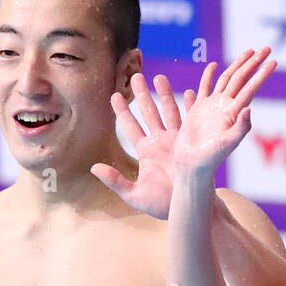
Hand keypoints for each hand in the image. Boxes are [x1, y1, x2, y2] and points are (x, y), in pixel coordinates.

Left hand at [90, 70, 196, 218]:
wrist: (188, 210)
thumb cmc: (162, 205)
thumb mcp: (134, 194)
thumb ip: (115, 181)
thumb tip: (94, 168)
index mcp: (145, 151)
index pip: (131, 126)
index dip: (123, 111)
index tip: (114, 95)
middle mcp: (160, 142)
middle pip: (149, 112)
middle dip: (142, 94)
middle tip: (136, 75)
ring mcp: (176, 141)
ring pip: (169, 111)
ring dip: (164, 94)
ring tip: (159, 76)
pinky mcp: (192, 144)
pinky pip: (190, 121)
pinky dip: (189, 107)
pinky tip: (188, 92)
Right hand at [172, 47, 276, 176]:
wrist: (193, 165)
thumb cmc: (211, 159)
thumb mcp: (227, 144)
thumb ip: (240, 128)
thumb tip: (250, 109)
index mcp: (234, 112)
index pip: (250, 88)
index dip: (262, 74)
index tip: (273, 61)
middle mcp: (226, 107)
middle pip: (242, 78)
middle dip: (254, 63)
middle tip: (266, 48)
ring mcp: (213, 107)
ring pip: (227, 79)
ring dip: (238, 65)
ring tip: (249, 51)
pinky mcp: (198, 109)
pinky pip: (205, 88)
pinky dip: (209, 76)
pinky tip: (214, 66)